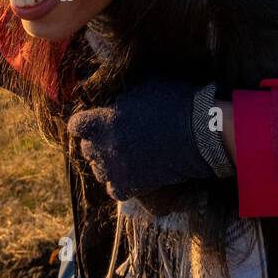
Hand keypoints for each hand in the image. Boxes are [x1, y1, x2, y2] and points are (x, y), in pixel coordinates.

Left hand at [65, 77, 213, 200]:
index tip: (95, 121)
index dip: (85, 122)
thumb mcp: (141, 88)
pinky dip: (119, 183)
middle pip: (86, 148)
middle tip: (115, 136)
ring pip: (98, 170)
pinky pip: (114, 189)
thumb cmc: (174, 102)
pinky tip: (131, 172)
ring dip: (107, 162)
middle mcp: (105, 147)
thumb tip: (110, 105)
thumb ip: (118, 100)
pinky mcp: (132, 185)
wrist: (201, 131)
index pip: (75, 126)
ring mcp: (118, 169)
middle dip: (97, 142)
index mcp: (104, 121)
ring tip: (124, 155)